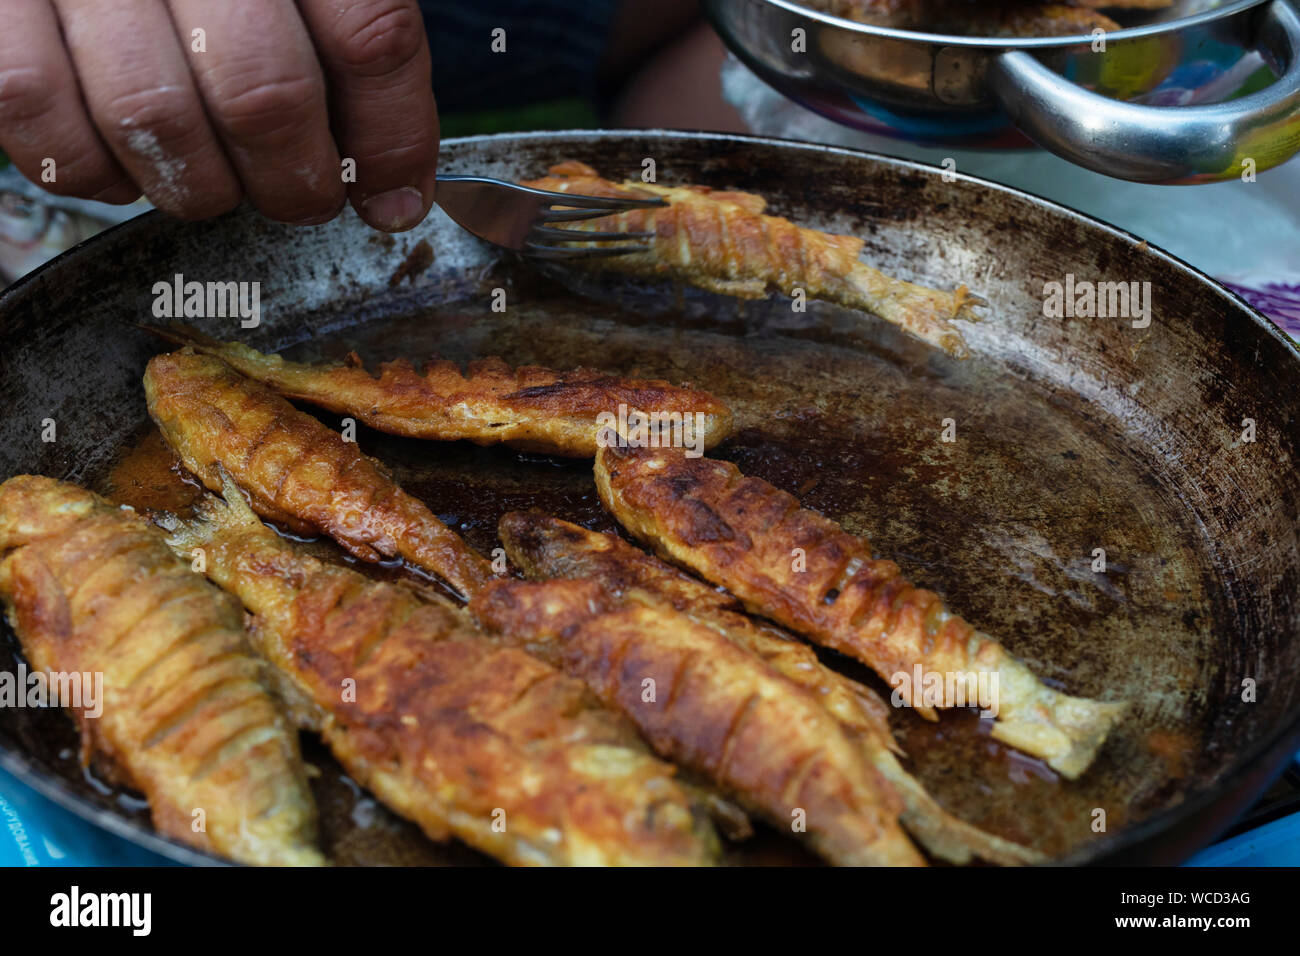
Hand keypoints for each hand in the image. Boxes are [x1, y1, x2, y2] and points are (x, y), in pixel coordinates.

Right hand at [0, 0, 439, 231]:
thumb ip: (350, 41)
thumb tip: (392, 188)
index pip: (371, 35)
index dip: (392, 139)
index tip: (394, 198)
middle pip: (265, 93)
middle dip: (296, 181)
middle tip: (299, 196)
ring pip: (154, 117)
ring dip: (198, 185)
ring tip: (210, 180)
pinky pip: (39, 110)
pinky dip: (90, 165)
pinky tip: (120, 157)